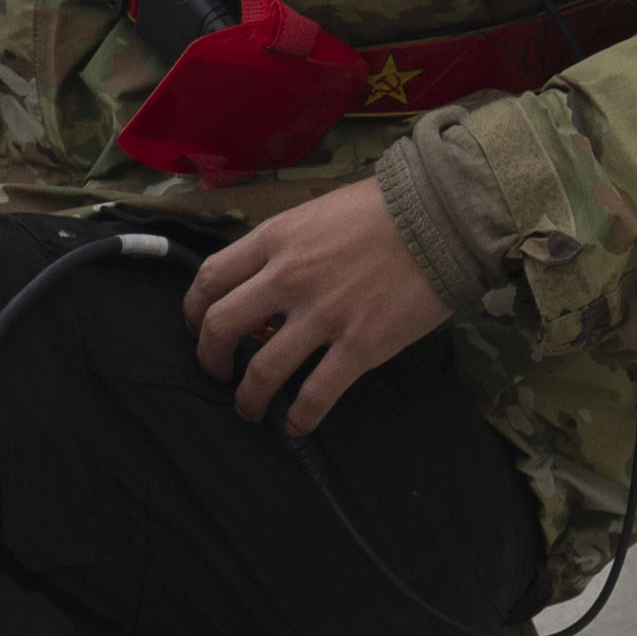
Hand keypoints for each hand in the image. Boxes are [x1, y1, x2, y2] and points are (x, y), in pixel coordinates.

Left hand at [183, 182, 449, 436]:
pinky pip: (316, 394)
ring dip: (248, 399)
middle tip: (217, 372)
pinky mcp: (359, 347)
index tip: (199, 326)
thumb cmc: (384, 208)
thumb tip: (265, 281)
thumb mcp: (316, 213)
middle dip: (209, 358)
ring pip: (261, 371)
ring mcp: (322, 315)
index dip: (194, 311)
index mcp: (274, 239)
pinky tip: (295, 427)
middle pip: (220, 327)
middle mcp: (287, 278)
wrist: (442, 218)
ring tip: (249, 409)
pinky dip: (299, 418)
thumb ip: (285, 247)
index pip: (210, 278)